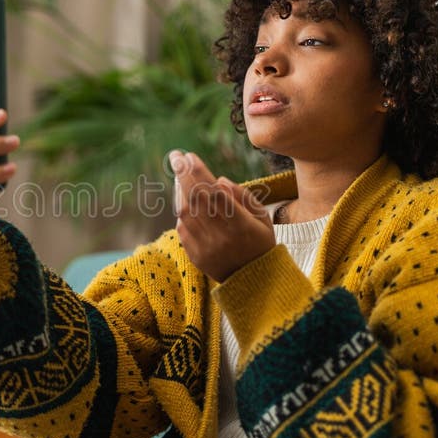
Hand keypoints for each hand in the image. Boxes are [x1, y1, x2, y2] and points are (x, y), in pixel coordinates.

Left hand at [170, 150, 276, 282]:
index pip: (214, 193)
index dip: (200, 173)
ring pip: (185, 213)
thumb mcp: (261, 216)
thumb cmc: (259, 241)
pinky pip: (182, 228)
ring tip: (180, 175)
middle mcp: (221, 237)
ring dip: (180, 191)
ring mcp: (206, 248)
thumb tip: (218, 180)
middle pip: (196, 200)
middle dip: (183, 175)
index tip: (190, 156)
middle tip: (176, 157)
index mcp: (241, 225)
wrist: (254, 281)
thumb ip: (241, 196)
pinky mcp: (195, 256)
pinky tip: (185, 199)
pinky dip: (182, 211)